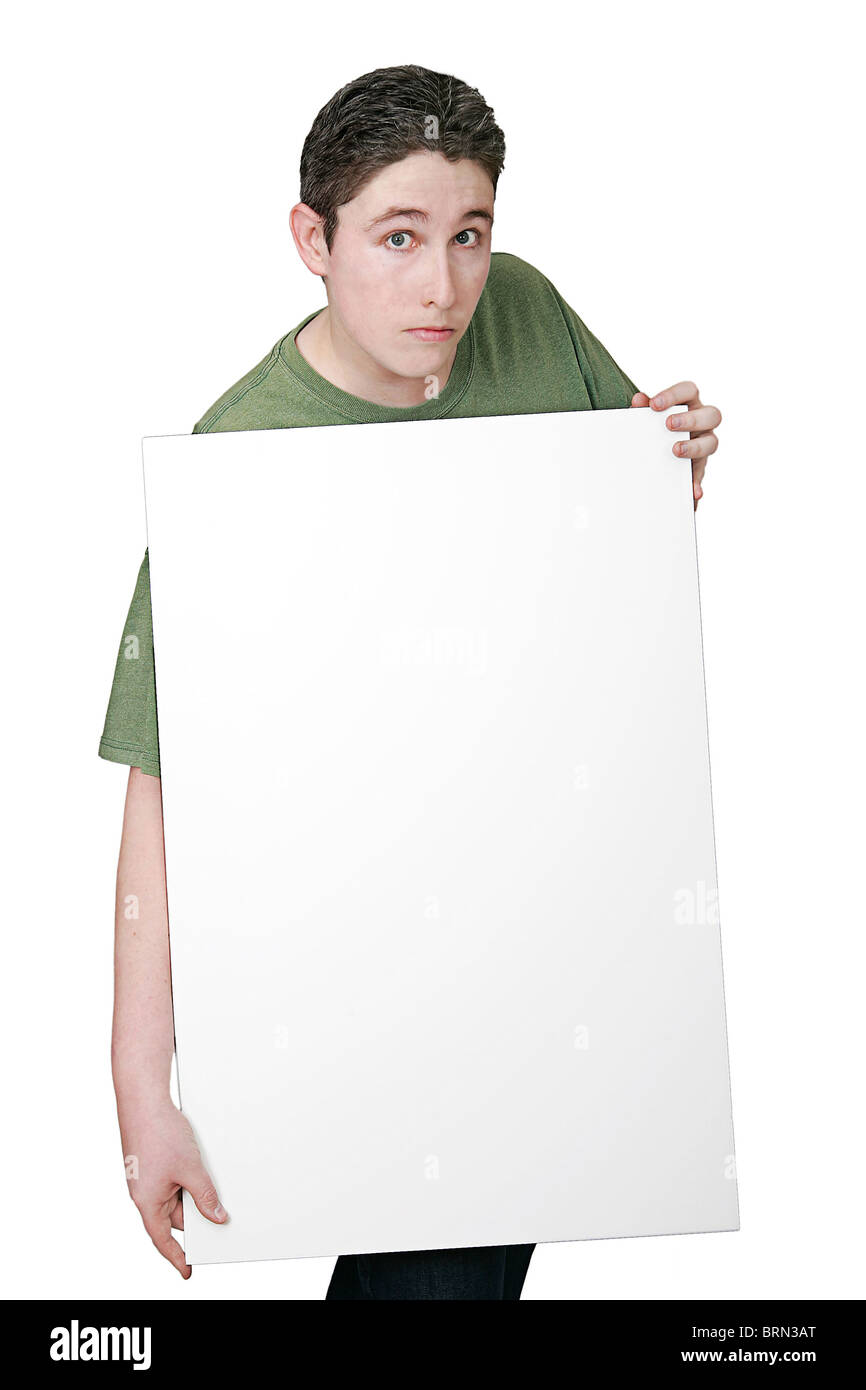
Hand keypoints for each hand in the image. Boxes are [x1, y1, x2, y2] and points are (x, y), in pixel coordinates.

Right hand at [118, 1095, 227, 1277]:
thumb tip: (216, 1216)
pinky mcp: (151, 1162)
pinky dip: (187, 1178)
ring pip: (175, 1195)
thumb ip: (204, 1196)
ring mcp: (147, 1177)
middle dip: (194, 1215)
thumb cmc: (159, 1133)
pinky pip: (172, 1179)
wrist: (143, 1100)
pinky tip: (199, 1166)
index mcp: (147, 1202)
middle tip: (218, 1215)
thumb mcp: (190, 1169)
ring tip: (209, 1181)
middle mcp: (144, 1192)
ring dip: (192, 1192)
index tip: (187, 1270)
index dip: (177, 1256)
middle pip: (173, 1216)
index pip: (163, 1239)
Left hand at [630, 382, 720, 511]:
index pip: (689, 390)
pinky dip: (697, 483)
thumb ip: (642, 410)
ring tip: (676, 451)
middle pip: (711, 415)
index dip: (674, 395)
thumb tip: (639, 399)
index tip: (654, 404)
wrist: (650, 456)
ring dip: (695, 446)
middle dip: (690, 419)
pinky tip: (693, 491)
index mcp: (689, 404)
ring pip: (712, 442)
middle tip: (669, 424)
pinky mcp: (698, 467)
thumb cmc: (652, 429)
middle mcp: (702, 423)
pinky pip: (701, 475)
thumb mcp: (646, 420)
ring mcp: (704, 444)